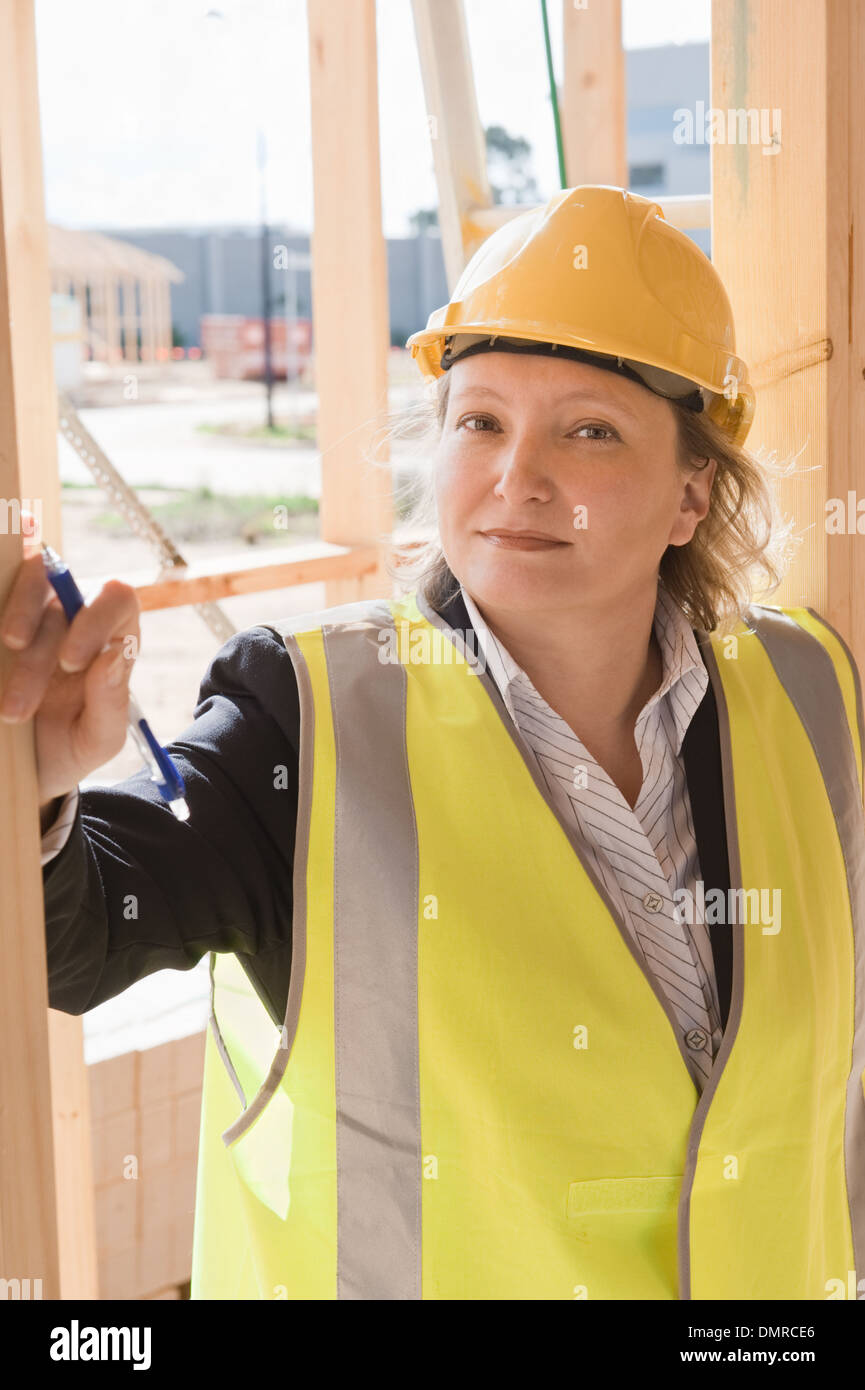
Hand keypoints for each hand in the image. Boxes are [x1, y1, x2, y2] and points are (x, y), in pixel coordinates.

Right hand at [0, 533, 140, 807]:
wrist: (25, 767)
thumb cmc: (69, 747)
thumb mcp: (97, 740)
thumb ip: (112, 701)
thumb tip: (113, 653)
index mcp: (112, 637)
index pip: (117, 598)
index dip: (95, 618)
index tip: (70, 663)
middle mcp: (75, 615)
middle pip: (61, 605)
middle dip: (36, 662)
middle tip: (17, 712)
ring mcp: (33, 611)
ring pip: (28, 591)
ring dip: (12, 631)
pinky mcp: (2, 613)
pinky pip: (0, 590)